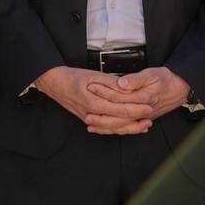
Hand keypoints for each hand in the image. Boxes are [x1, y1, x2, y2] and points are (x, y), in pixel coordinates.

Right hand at [33, 66, 154, 134]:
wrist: (54, 83)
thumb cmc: (72, 77)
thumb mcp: (93, 75)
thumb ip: (111, 82)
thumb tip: (126, 87)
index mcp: (94, 102)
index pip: (120, 109)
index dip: (136, 109)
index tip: (148, 106)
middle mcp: (92, 114)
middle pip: (119, 122)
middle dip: (136, 121)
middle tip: (150, 117)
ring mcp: (90, 119)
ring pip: (113, 128)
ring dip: (129, 128)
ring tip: (143, 126)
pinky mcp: (89, 119)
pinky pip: (106, 128)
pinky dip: (118, 129)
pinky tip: (128, 128)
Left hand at [84, 67, 191, 132]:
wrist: (180, 89)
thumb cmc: (166, 80)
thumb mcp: (153, 74)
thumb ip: (136, 79)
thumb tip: (122, 83)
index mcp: (142, 98)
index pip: (119, 97)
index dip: (104, 91)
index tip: (90, 86)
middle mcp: (141, 111)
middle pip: (117, 116)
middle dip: (100, 115)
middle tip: (85, 112)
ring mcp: (141, 117)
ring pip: (120, 125)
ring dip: (104, 125)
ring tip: (89, 123)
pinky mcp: (140, 119)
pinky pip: (124, 127)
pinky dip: (112, 129)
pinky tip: (101, 128)